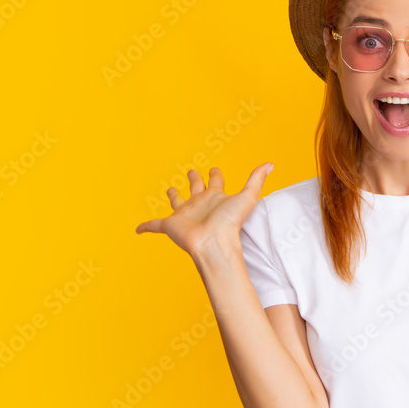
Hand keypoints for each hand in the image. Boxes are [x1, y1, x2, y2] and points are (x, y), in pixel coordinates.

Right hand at [135, 163, 274, 259]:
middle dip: (194, 179)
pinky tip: (137, 229)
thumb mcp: (247, 196)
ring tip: (170, 190)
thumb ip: (257, 179)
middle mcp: (200, 205)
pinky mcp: (170, 226)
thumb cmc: (231, 223)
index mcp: (215, 198)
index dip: (215, 174)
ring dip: (173, 196)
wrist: (215, 243)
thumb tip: (271, 164)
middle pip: (196, 188)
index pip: (215, 182)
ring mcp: (185, 216)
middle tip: (191, 172)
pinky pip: (154, 225)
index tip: (214, 168)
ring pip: (177, 202)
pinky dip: (145, 227)